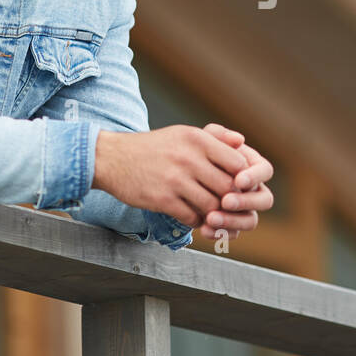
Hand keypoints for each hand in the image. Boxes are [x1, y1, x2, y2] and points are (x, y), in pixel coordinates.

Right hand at [92, 124, 247, 228]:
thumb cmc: (153, 147)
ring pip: (211, 205)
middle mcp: (188, 158)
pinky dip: (196, 221)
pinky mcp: (162, 199)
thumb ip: (215, 137)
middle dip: (230, 200)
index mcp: (197, 139)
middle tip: (227, 205)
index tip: (237, 186)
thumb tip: (242, 141)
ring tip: (210, 212)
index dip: (242, 179)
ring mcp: (175, 180)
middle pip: (227, 188)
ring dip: (214, 213)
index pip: (238, 164)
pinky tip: (193, 216)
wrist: (113, 158)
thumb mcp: (183, 134)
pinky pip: (191, 217)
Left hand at [195, 123, 273, 239]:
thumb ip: (219, 136)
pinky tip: (204, 229)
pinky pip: (233, 234)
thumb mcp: (202, 141)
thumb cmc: (194, 153)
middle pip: (264, 199)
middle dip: (246, 201)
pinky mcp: (230, 225)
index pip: (265, 171)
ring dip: (233, 221)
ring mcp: (244, 210)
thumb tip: (238, 139)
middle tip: (226, 201)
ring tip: (211, 218)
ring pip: (251, 220)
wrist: (174, 174)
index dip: (255, 176)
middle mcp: (252, 189)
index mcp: (251, 166)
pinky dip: (219, 233)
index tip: (239, 180)